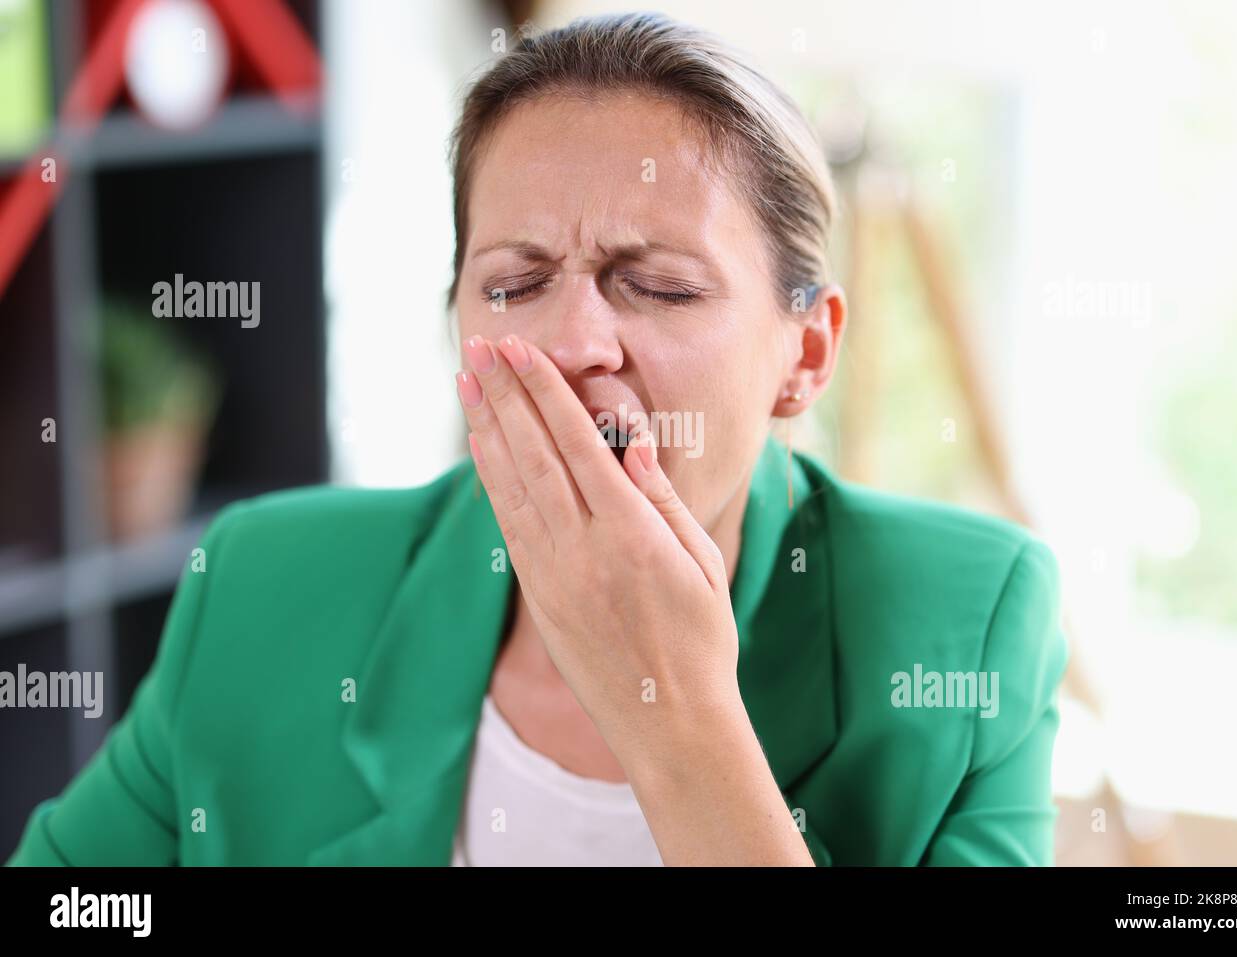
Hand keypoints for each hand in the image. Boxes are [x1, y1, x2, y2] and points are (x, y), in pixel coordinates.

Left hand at [454, 333, 742, 767]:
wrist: (666, 720)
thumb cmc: (700, 641)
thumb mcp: (702, 563)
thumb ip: (662, 500)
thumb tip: (630, 442)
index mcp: (630, 533)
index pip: (575, 443)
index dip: (543, 392)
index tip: (520, 352)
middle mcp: (582, 547)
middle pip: (533, 453)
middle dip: (504, 393)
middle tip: (481, 345)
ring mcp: (553, 573)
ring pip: (510, 483)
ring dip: (486, 426)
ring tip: (466, 380)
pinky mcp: (539, 594)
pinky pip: (508, 523)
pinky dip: (490, 478)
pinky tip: (479, 446)